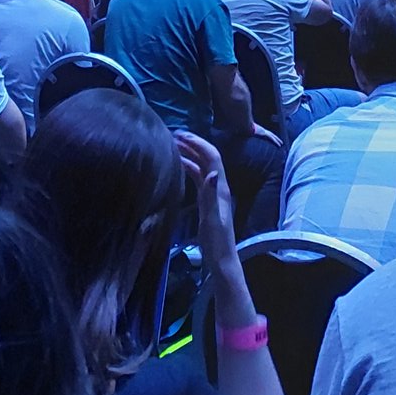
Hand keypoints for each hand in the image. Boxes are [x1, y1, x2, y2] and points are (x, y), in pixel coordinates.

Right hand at [175, 132, 237, 268]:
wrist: (221, 260)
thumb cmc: (216, 241)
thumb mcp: (212, 219)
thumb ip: (211, 196)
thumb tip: (211, 172)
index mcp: (220, 188)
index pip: (212, 157)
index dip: (198, 143)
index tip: (181, 134)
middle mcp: (218, 186)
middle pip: (208, 157)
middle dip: (193, 143)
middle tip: (174, 134)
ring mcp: (213, 193)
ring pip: (202, 165)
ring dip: (191, 153)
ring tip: (173, 145)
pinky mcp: (206, 200)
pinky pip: (198, 177)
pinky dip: (189, 167)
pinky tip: (178, 165)